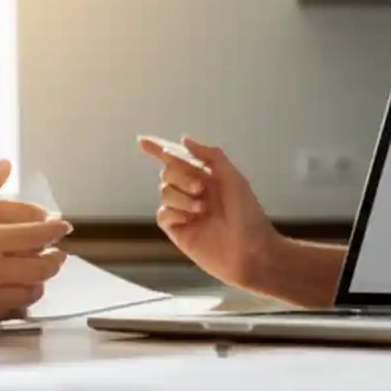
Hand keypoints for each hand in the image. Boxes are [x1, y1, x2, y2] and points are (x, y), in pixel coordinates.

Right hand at [0, 161, 71, 323]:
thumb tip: (5, 166)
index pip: (36, 235)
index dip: (55, 229)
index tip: (62, 225)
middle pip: (42, 267)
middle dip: (56, 257)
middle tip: (57, 251)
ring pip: (31, 291)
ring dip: (42, 280)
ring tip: (41, 271)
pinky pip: (12, 311)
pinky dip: (24, 300)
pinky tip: (20, 292)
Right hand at [138, 136, 281, 288]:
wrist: (249, 250)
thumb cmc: (248, 214)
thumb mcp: (233, 178)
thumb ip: (210, 156)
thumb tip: (184, 140)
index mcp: (206, 176)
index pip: (177, 159)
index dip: (158, 149)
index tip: (141, 141)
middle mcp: (193, 192)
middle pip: (168, 172)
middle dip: (180, 176)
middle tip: (200, 189)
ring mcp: (184, 211)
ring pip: (164, 191)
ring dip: (181, 196)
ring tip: (201, 208)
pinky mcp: (178, 230)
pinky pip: (163, 214)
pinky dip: (174, 211)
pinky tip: (190, 218)